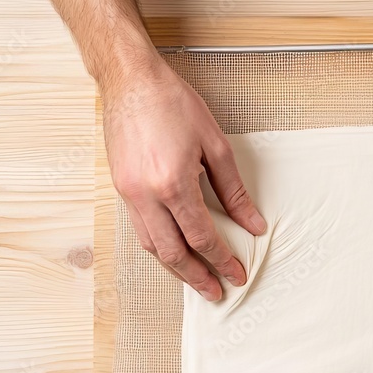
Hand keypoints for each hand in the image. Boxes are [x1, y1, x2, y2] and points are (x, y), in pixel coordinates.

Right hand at [104, 56, 265, 300]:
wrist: (130, 80)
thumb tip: (252, 223)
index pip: (202, 237)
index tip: (238, 274)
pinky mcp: (120, 188)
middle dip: (198, 277)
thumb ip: (234, 190)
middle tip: (218, 292)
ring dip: (176, 268)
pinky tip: (175, 252)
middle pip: (174, 253)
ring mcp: (128, 194)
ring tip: (197, 280)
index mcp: (173, 184)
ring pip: (152, 247)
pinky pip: (140, 230)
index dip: (222, 260)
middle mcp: (146, 195)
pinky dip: (159, 247)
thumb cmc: (173, 103)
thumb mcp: (215, 144)